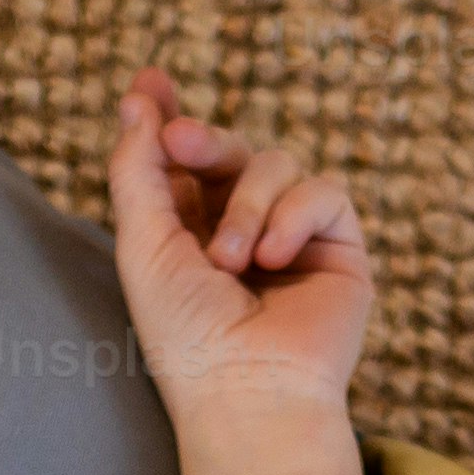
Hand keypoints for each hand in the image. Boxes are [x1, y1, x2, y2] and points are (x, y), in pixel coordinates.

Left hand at [107, 69, 377, 474]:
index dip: (167, 116)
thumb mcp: (144, 246)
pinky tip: (275, 259)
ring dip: (249, 204)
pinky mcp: (338, 247)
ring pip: (276, 163)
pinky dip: (294, 215)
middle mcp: (242, 230)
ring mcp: (293, 237)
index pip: (182, 160)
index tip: (149, 81)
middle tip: (179, 139)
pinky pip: (323, 191)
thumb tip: (135, 102)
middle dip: (203, 140)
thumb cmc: (188, 337)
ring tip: (233, 262)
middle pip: (228, 149)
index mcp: (189, 233)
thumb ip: (137, 172)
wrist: (249, 393)